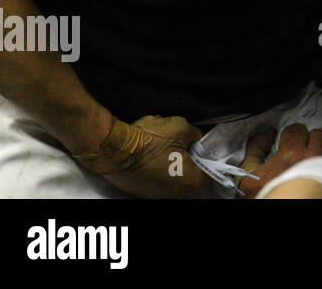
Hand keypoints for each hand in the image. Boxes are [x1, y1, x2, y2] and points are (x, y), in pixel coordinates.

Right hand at [72, 114, 209, 198]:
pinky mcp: (140, 192)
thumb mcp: (182, 127)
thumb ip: (195, 135)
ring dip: (171, 164)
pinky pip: (156, 179)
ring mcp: (156, 195)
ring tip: (163, 148)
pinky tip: (150, 155)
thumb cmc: (149, 140)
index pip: (208, 171)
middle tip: (182, 144)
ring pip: (172, 177)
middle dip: (187, 160)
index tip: (200, 146)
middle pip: (189, 175)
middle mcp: (175, 193)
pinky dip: (156, 168)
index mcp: (190, 181)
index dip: (206, 156)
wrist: (113, 149)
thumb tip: (196, 138)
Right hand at [236, 124, 321, 198]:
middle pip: (316, 135)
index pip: (296, 130)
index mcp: (290, 154)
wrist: (290, 204)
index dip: (292, 135)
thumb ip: (256, 150)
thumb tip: (267, 133)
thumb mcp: (249, 174)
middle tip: (305, 153)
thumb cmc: (268, 194)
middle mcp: (312, 155)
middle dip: (310, 141)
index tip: (290, 143)